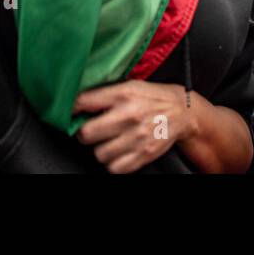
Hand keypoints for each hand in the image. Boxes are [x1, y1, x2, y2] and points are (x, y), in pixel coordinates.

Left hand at [73, 80, 195, 173]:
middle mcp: (128, 115)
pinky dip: (113, 163)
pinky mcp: (143, 154)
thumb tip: (77, 104)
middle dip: (85, 133)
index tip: (71, 113)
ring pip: (99, 154)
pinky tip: (119, 152)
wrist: (182, 112)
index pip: (83, 103)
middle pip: (86, 134)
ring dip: (101, 150)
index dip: (71, 110)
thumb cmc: (152, 98)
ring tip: (109, 142)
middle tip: (92, 131)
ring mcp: (136, 137)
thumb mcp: (130, 86)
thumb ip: (105, 94)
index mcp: (123, 94)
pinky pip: (114, 168)